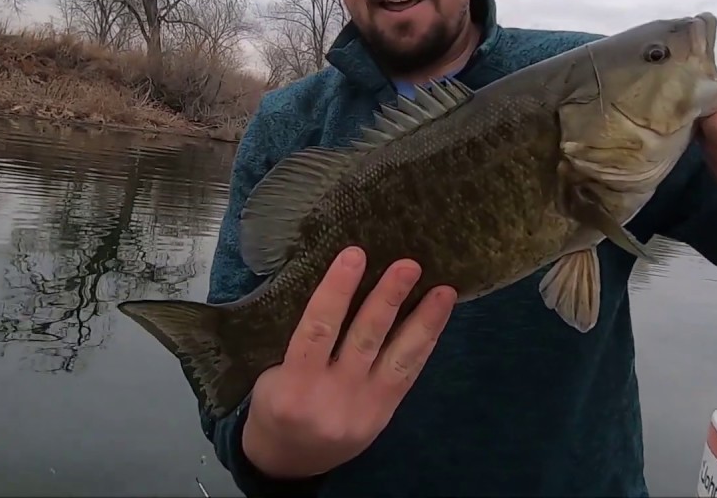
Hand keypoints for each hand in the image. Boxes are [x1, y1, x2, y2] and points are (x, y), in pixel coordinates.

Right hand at [241, 246, 457, 478]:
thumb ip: (304, 342)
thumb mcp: (272, 375)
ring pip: (396, 358)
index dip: (337, 290)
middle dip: (388, 299)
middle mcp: (331, 397)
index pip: (317, 329)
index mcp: (294, 384)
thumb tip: (340, 287)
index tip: (355, 255)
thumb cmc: (276, 405)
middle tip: (409, 264)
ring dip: (422, 321)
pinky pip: (408, 375)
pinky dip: (425, 344)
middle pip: (364, 339)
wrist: (288, 462)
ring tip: (444, 290)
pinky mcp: (384, 415)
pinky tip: (438, 320)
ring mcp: (363, 408)